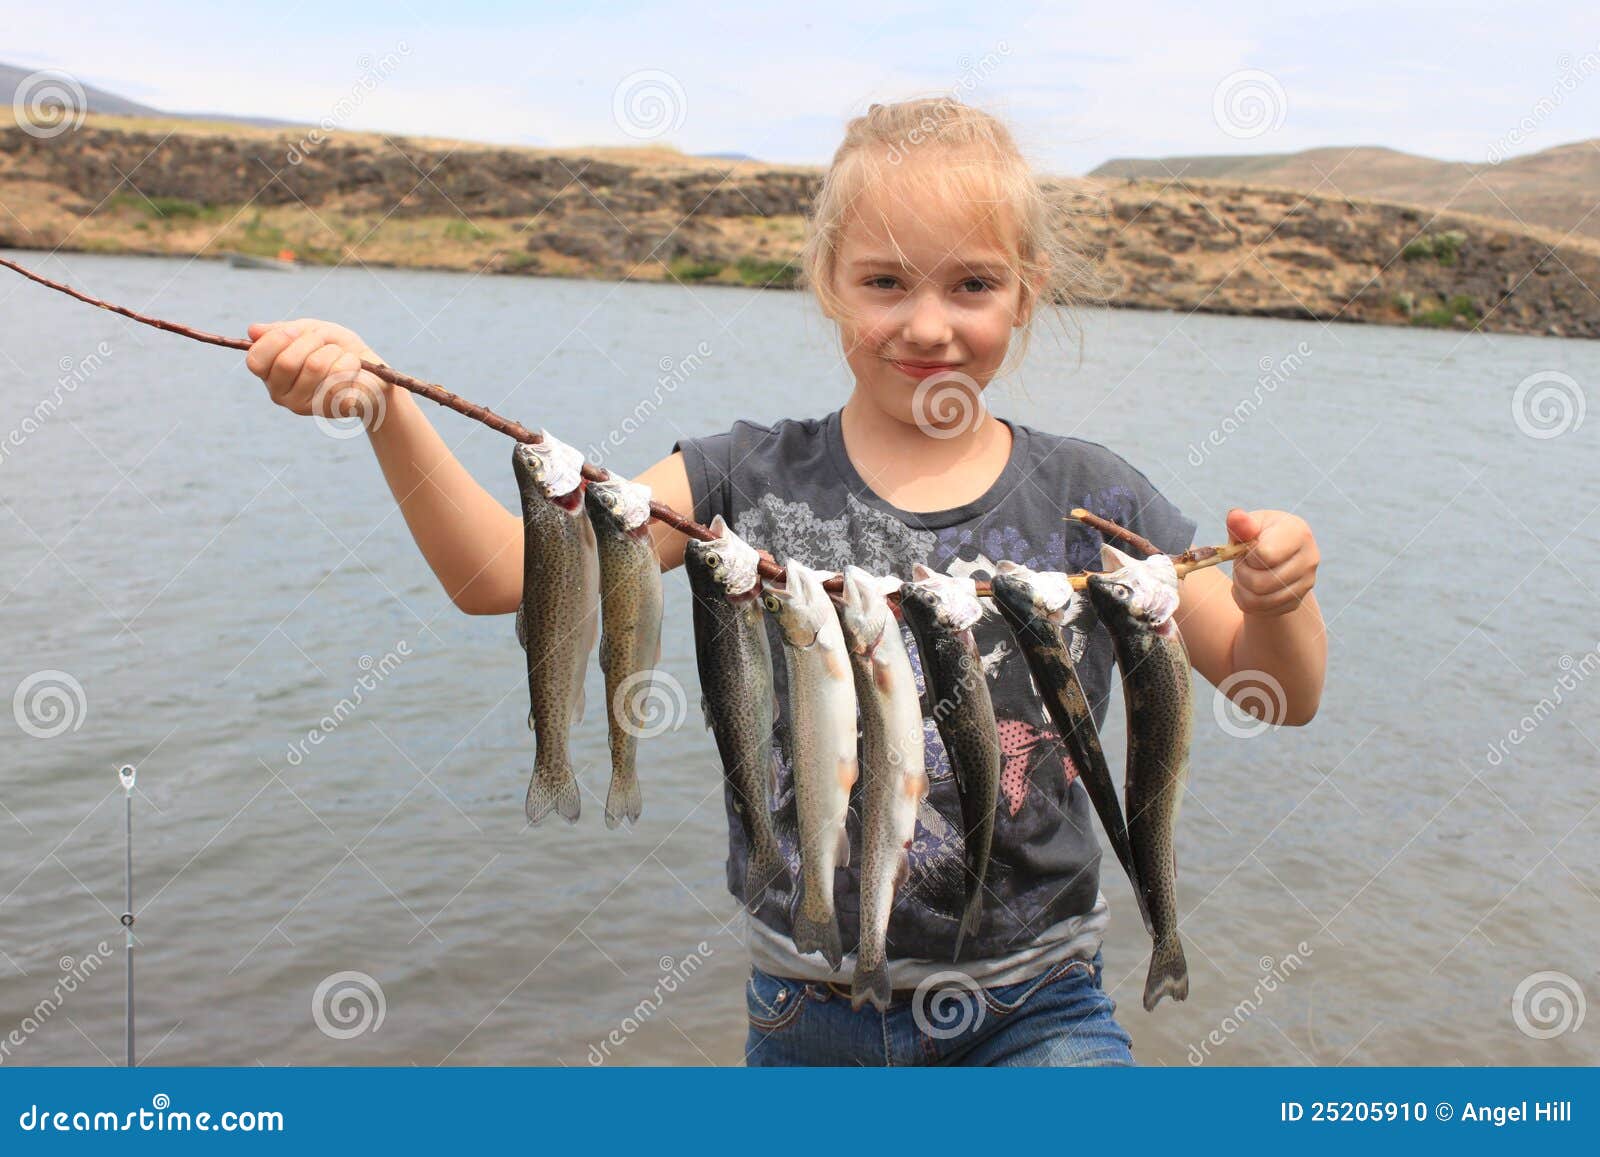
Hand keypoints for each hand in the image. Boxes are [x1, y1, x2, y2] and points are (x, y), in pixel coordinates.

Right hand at [244, 319, 390, 425]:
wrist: (372, 374)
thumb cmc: (337, 351)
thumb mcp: (311, 331)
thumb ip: (283, 330)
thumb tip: (253, 330)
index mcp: (270, 374)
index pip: (256, 360)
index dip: (278, 338)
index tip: (301, 330)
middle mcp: (281, 395)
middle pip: (286, 362)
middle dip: (313, 342)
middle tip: (328, 344)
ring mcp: (304, 406)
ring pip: (314, 366)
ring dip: (335, 352)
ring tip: (344, 357)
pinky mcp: (331, 411)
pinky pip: (338, 379)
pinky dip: (351, 364)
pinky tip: (354, 370)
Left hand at [1225, 508, 1317, 616]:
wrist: (1272, 556)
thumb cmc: (1258, 534)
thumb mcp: (1249, 524)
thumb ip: (1241, 523)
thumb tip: (1235, 516)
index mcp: (1299, 532)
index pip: (1265, 555)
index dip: (1248, 554)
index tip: (1249, 546)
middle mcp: (1310, 559)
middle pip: (1261, 583)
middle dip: (1241, 573)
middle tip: (1242, 563)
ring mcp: (1306, 583)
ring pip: (1259, 600)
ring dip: (1242, 588)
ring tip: (1244, 573)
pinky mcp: (1296, 602)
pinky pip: (1260, 610)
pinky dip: (1245, 600)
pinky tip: (1249, 587)